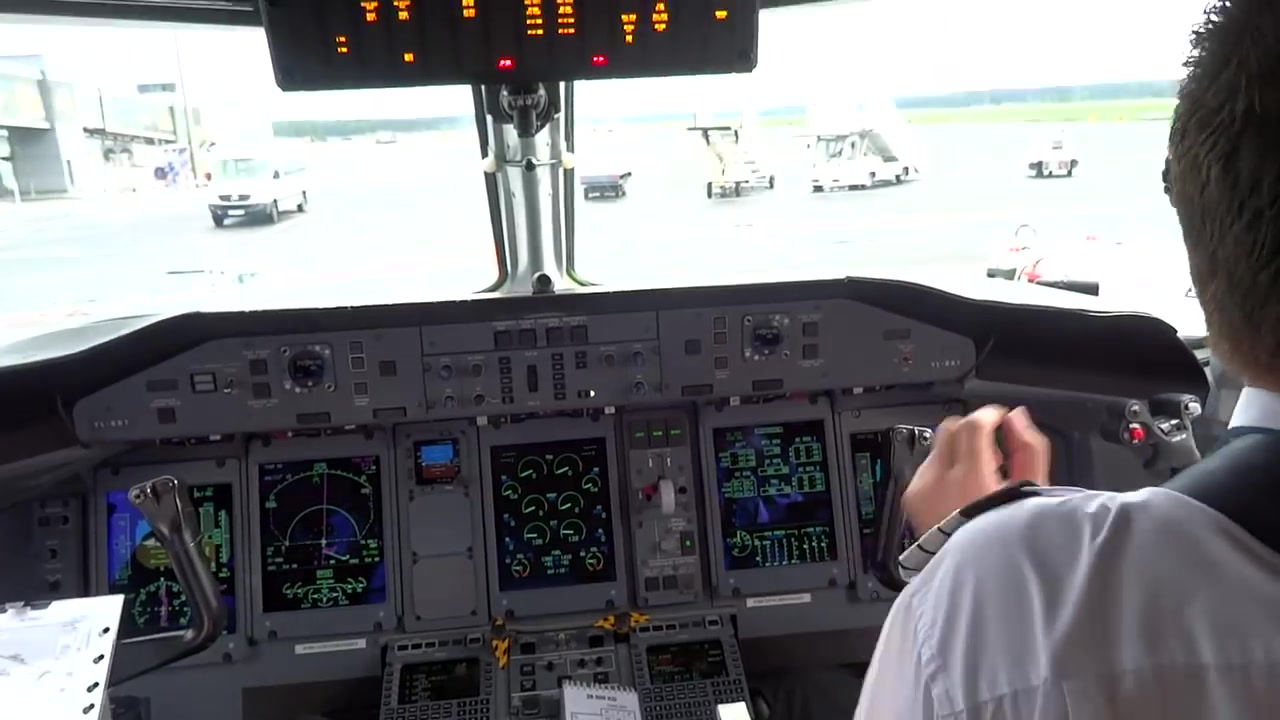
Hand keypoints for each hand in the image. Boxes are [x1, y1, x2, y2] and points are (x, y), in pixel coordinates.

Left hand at [901, 405, 1050, 532]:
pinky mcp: (912, 500)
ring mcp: (921, 491)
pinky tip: (962, 490)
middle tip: (992, 449)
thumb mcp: (1032, 493)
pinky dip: (944, 471)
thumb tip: (1016, 419)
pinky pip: (926, 470)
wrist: (980, 575)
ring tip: (979, 475)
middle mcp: (938, 482)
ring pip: (937, 449)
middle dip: (972, 431)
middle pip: (951, 429)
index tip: (1000, 418)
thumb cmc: (1009, 540)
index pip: (973, 425)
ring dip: (957, 452)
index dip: (989, 415)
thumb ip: (1028, 449)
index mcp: (971, 479)